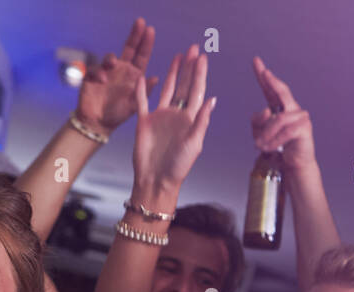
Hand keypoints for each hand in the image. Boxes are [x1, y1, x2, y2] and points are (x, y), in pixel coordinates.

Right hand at [75, 17, 156, 136]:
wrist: (98, 124)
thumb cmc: (118, 115)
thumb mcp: (134, 106)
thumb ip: (144, 92)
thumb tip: (156, 77)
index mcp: (134, 75)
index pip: (141, 56)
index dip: (146, 43)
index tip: (150, 30)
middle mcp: (121, 70)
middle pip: (129, 48)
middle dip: (135, 35)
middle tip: (140, 22)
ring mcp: (107, 72)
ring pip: (110, 58)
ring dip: (111, 58)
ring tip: (112, 64)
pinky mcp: (92, 77)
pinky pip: (95, 70)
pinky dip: (98, 72)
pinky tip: (101, 80)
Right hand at [132, 46, 214, 202]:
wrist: (156, 180)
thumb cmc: (178, 166)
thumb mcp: (194, 143)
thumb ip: (201, 121)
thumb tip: (212, 99)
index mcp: (190, 119)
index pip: (197, 92)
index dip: (200, 75)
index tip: (203, 58)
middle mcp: (177, 116)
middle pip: (184, 86)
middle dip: (189, 68)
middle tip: (193, 49)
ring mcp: (160, 117)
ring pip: (167, 89)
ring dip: (173, 73)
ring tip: (178, 57)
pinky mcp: (144, 122)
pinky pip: (142, 102)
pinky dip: (142, 90)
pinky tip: (143, 78)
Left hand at [250, 58, 316, 174]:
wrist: (294, 164)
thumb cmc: (278, 147)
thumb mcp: (260, 134)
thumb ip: (257, 122)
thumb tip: (266, 111)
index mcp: (280, 107)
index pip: (270, 89)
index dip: (263, 76)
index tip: (256, 61)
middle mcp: (292, 108)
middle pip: (282, 91)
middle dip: (273, 82)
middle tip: (265, 72)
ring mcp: (300, 117)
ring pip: (278, 119)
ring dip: (265, 134)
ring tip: (258, 146)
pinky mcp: (304, 128)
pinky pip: (285, 132)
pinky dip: (274, 141)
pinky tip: (268, 148)